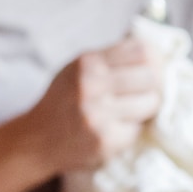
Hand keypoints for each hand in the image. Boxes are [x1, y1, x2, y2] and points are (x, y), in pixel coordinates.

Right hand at [23, 35, 161, 173]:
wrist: (37, 140)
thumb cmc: (64, 101)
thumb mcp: (78, 69)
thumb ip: (111, 59)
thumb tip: (156, 53)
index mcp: (87, 62)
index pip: (140, 50)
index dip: (153, 59)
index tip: (154, 68)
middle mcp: (92, 85)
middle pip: (150, 76)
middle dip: (153, 85)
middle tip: (145, 93)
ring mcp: (99, 114)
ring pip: (151, 103)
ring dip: (146, 108)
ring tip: (131, 111)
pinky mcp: (106, 140)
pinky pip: (138, 128)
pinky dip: (132, 129)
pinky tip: (116, 128)